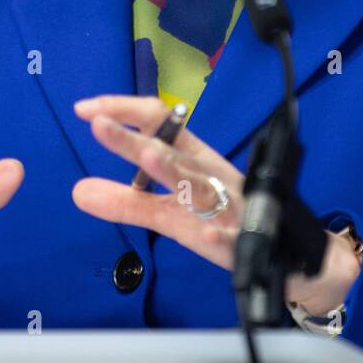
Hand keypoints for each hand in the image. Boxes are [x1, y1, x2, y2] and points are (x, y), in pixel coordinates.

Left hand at [72, 95, 358, 313]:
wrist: (284, 252)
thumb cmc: (221, 219)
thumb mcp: (168, 212)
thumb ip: (126, 201)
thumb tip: (78, 191)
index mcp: (192, 158)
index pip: (158, 121)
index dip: (123, 111)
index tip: (85, 111)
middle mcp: (209, 173)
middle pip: (169, 149)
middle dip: (134, 139)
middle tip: (99, 125)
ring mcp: (228, 204)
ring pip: (199, 183)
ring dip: (174, 170)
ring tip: (148, 157)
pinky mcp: (244, 238)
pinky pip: (230, 234)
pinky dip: (218, 232)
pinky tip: (202, 231)